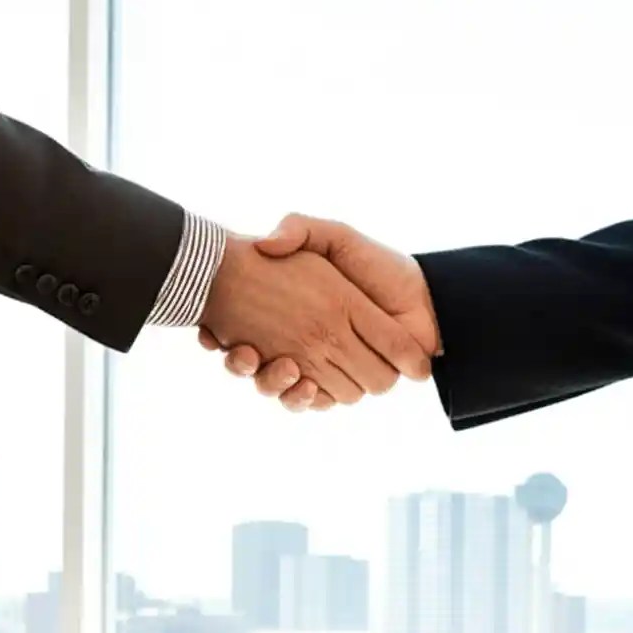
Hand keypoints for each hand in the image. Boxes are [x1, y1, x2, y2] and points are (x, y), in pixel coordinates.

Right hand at [199, 233, 430, 403]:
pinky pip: (309, 403)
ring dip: (270, 382)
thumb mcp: (334, 237)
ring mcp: (317, 368)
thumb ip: (299, 229)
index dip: (217, 335)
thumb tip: (265, 243)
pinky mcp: (338, 386)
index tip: (211, 332)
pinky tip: (303, 383)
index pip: (238, 329)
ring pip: (276, 389)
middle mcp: (297, 343)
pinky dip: (301, 398)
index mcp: (290, 311)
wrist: (422, 298)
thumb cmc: (376, 265)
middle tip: (244, 352)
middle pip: (250, 364)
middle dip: (241, 364)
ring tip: (281, 365)